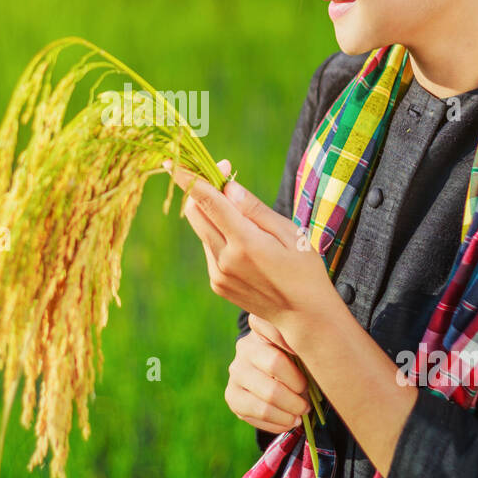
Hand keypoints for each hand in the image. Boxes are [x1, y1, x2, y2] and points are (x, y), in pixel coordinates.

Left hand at [163, 156, 342, 344]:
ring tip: (245, 216)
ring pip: (202, 230)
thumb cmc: (304, 269)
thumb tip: (228, 186)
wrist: (304, 316)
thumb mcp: (290, 233)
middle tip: (224, 175)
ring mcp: (218, 274)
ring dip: (213, 213)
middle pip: (196, 213)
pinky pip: (210, 248)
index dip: (190, 178)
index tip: (173, 161)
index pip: (208, 202)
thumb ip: (255, 209)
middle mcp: (225, 259)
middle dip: (201, 189)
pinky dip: (219, 235)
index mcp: (245, 243)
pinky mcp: (217, 284)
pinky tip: (246, 243)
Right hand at [228, 315, 311, 432]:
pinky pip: (259, 414)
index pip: (275, 327)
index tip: (308, 355)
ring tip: (302, 411)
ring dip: (291, 408)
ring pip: (268, 395)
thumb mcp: (303, 347)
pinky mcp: (232, 396)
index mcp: (263, 327)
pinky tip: (290, 420)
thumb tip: (317, 350)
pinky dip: (280, 422)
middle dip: (298, 386)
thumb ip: (306, 344)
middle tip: (309, 396)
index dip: (293, 341)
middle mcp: (244, 346)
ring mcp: (236, 371)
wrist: (277, 380)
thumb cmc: (298, 360)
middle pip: (275, 364)